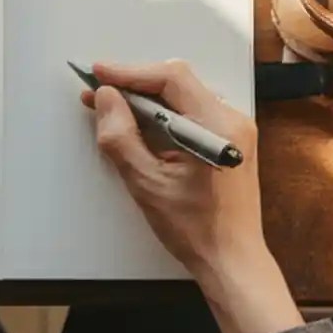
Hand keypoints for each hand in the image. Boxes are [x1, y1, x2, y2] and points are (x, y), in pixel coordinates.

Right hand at [81, 60, 303, 332]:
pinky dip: (162, 111)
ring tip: (112, 106)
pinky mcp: (230, 139)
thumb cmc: (195, 229)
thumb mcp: (146, 183)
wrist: (232, 260)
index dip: (129, 72)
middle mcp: (232, 120)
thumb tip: (105, 98)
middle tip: (99, 91)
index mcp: (218, 127)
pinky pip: (191, 110)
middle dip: (134, 83)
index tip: (97, 73)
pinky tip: (138, 122)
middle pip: (177, 82)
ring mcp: (235, 129)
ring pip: (183, 94)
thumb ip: (121, 136)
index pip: (170, 79)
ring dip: (146, 97)